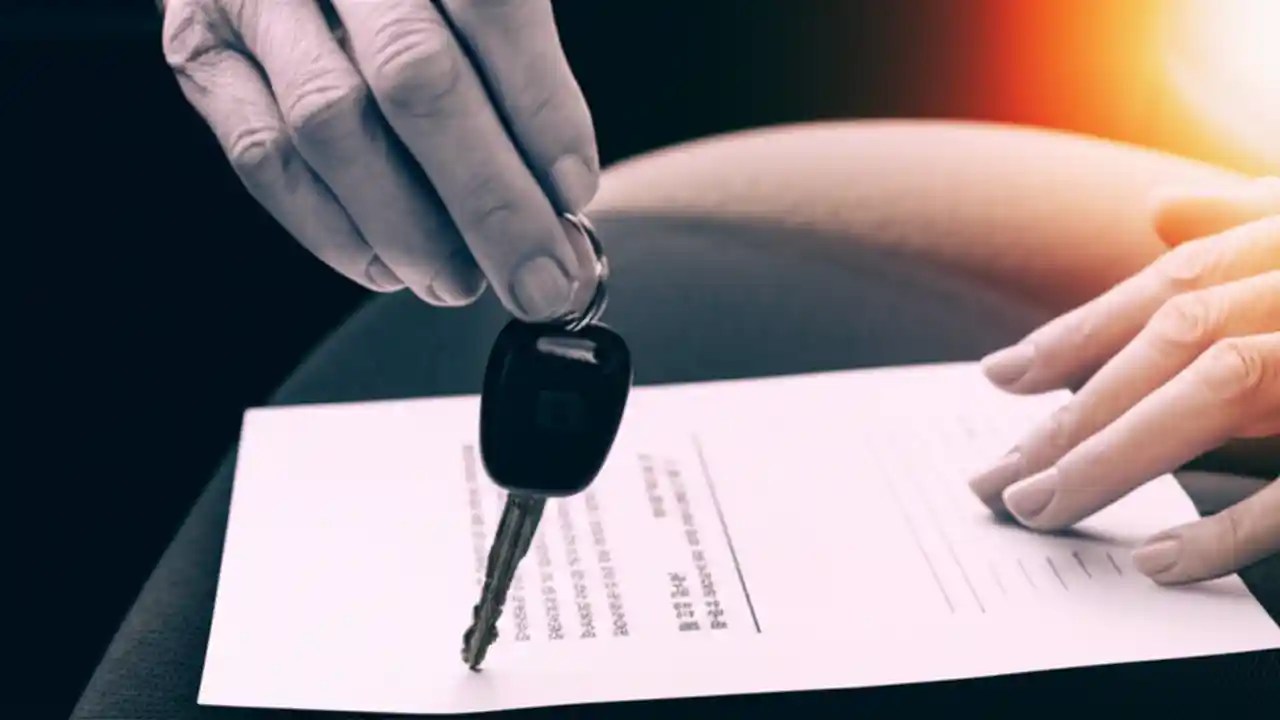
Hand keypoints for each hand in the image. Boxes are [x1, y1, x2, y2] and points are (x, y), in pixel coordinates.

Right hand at [160, 0, 599, 321]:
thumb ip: (516, 62)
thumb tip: (558, 193)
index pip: (491, 6)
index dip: (539, 107)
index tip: (573, 192)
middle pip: (414, 75)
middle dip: (487, 198)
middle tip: (538, 278)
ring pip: (330, 124)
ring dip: (409, 227)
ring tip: (463, 281)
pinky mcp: (199, 45)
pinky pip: (263, 152)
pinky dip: (330, 226)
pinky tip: (386, 266)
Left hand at [967, 177, 1279, 585]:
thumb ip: (1245, 220)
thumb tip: (1155, 210)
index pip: (1163, 293)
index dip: (1073, 337)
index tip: (995, 378)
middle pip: (1167, 344)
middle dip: (1072, 414)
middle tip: (991, 478)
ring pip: (1211, 395)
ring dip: (1113, 455)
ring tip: (1034, 509)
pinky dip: (1225, 528)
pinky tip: (1153, 562)